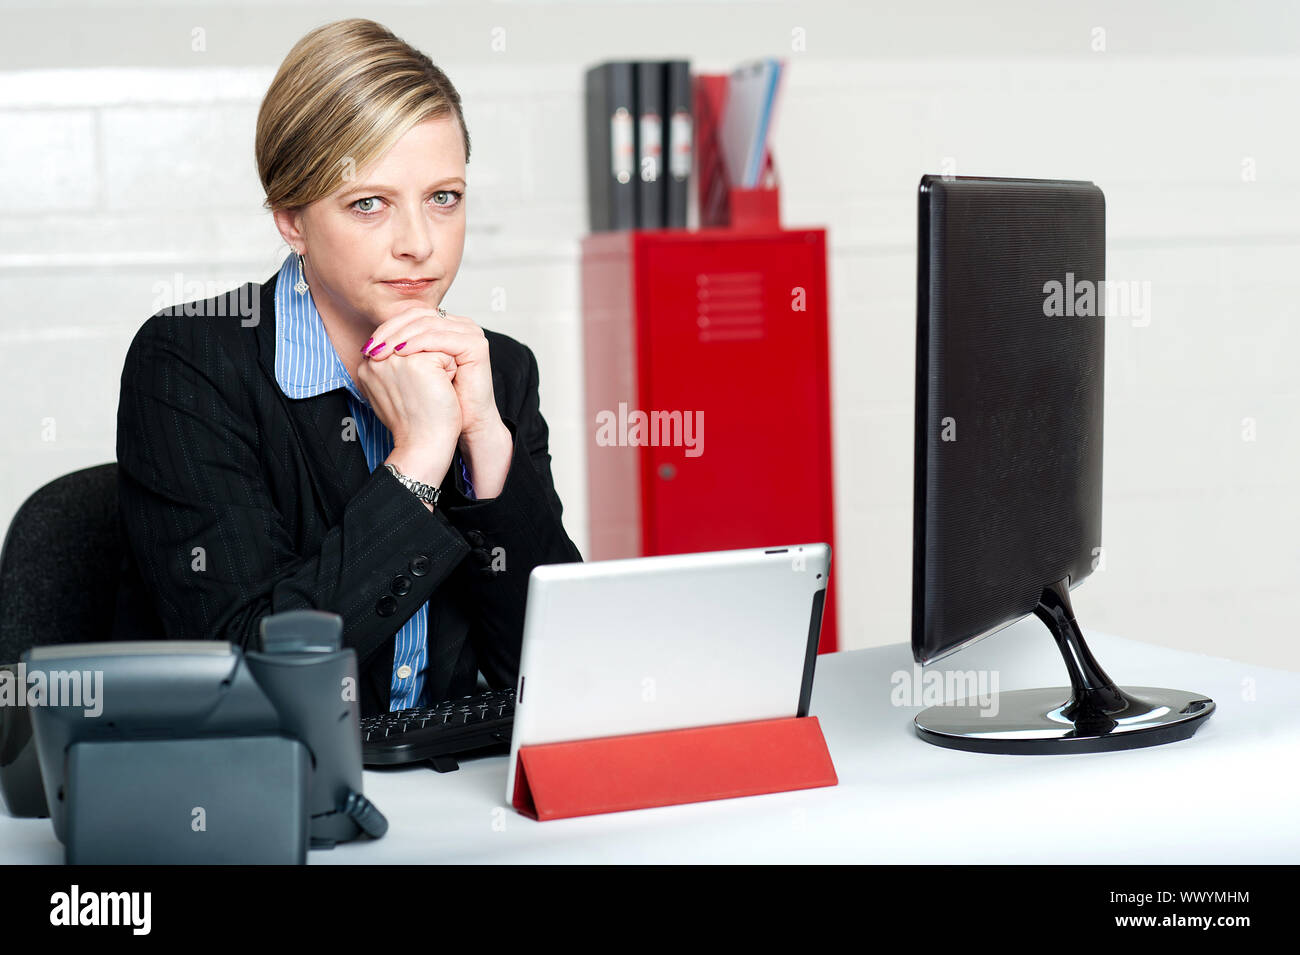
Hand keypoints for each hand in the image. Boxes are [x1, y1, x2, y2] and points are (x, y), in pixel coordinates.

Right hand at [354, 348, 460, 490]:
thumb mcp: (394, 390)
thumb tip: (403, 345)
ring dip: (438, 367)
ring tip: (430, 392)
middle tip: (424, 394)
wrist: (424, 444)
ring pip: (431, 345)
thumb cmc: (413, 422)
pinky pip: (446, 354)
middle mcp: (377, 359)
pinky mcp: (418, 362)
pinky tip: (440, 391)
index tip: (415, 393)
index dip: (416, 366)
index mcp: (367, 366)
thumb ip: (392, 367)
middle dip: (427, 364)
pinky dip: (449, 372)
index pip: (400, 345)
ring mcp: (396, 359)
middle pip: (416, 342)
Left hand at [363, 304, 502, 440]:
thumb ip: (396, 352)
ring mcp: (471, 333)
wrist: (460, 425)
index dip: (388, 327)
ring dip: (401, 336)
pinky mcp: (476, 344)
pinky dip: (418, 343)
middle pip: (420, 316)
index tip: (367, 345)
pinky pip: (441, 338)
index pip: (413, 315)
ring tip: (382, 351)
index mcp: (447, 326)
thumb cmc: (436, 404)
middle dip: (392, 331)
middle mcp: (461, 325)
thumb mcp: (411, 371)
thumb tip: (368, 344)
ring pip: (428, 324)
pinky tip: (401, 353)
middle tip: (372, 347)